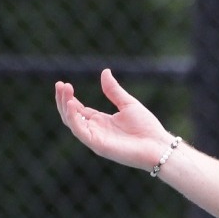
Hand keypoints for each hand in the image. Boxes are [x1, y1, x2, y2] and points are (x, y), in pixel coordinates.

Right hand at [55, 69, 174, 171]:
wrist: (158, 145)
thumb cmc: (147, 128)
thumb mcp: (128, 104)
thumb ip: (114, 90)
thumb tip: (105, 72)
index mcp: (101, 121)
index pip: (78, 109)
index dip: (69, 97)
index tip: (64, 84)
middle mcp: (96, 130)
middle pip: (71, 115)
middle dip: (63, 100)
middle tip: (60, 84)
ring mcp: (96, 139)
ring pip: (72, 123)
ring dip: (65, 107)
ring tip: (65, 91)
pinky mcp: (98, 146)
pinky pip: (81, 132)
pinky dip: (74, 119)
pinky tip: (71, 104)